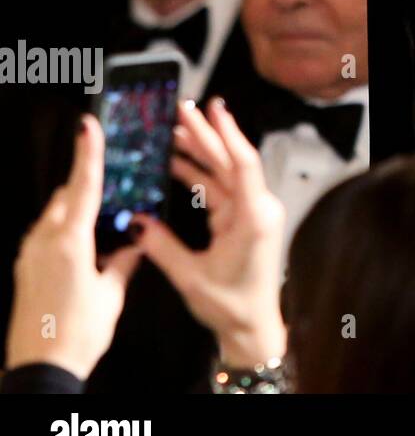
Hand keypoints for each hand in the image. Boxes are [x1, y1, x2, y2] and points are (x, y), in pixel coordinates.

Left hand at [5, 116, 141, 378]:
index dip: (88, 153)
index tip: (89, 125)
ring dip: (77, 214)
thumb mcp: (112, 292)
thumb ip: (126, 257)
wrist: (41, 368)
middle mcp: (43, 242)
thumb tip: (139, 237)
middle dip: (88, 190)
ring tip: (104, 231)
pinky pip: (46, 237)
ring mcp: (29, 255)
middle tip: (115, 194)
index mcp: (69, 242)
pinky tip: (86, 252)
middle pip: (65, 197)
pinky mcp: (24, 269)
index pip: (82, 186)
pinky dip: (66, 233)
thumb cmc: (79, 332)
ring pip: (55, 216)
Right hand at [132, 98, 287, 368]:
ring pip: (223, 173)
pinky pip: (219, 189)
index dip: (228, 134)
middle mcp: (256, 208)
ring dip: (200, 152)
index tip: (215, 109)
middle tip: (185, 108)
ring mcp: (250, 212)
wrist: (252, 326)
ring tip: (175, 129)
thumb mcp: (191, 277)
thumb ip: (162, 246)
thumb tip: (137, 221)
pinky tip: (178, 163)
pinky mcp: (241, 220)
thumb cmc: (230, 305)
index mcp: (253, 216)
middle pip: (231, 161)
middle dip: (207, 134)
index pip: (243, 164)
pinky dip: (199, 176)